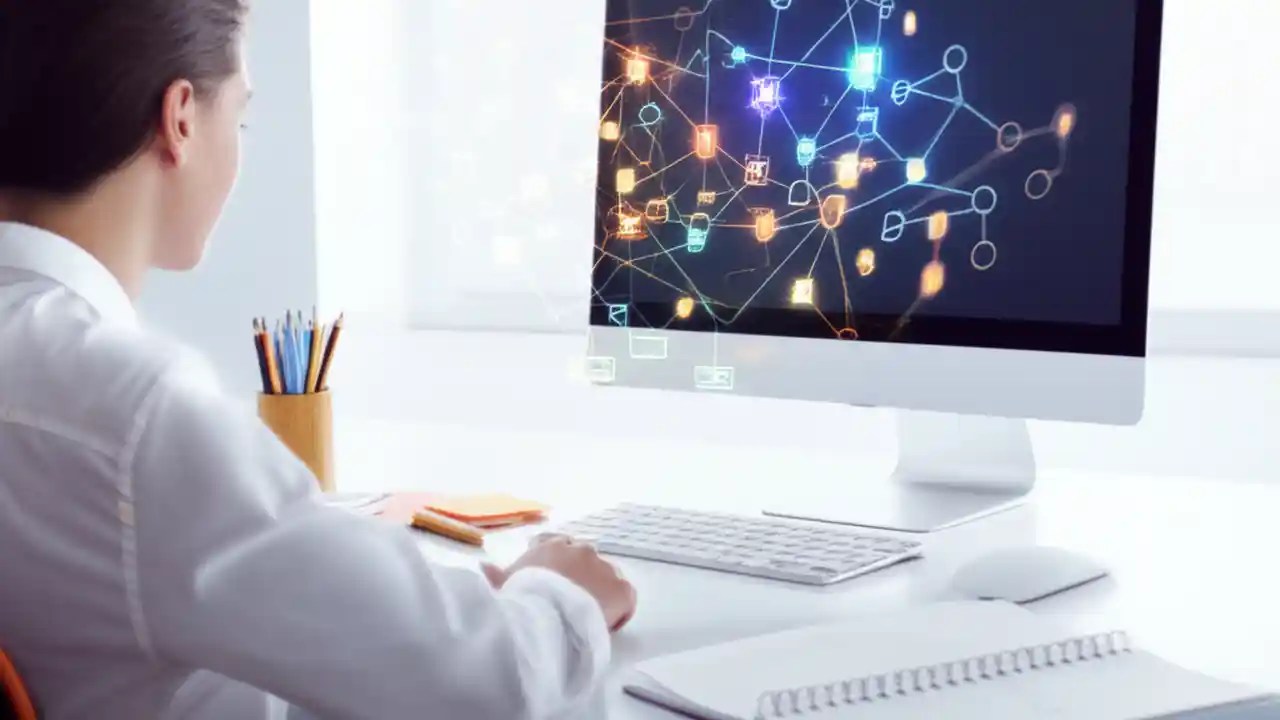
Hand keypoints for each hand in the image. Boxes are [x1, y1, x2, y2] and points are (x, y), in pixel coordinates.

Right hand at [483, 536, 636, 631]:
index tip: (552, 581)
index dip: (557, 564)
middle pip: (586, 560)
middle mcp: (580, 550)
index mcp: (551, 547)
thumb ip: (496, 575)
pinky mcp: (621, 589)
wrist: (547, 616)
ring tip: (590, 615)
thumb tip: (483, 568)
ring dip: (600, 591)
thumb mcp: (503, 585)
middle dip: (581, 576)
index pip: (557, 546)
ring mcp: (604, 567)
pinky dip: (620, 610)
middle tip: (573, 601)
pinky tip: (608, 625)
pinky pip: (626, 598)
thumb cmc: (520, 599)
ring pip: (607, 577)